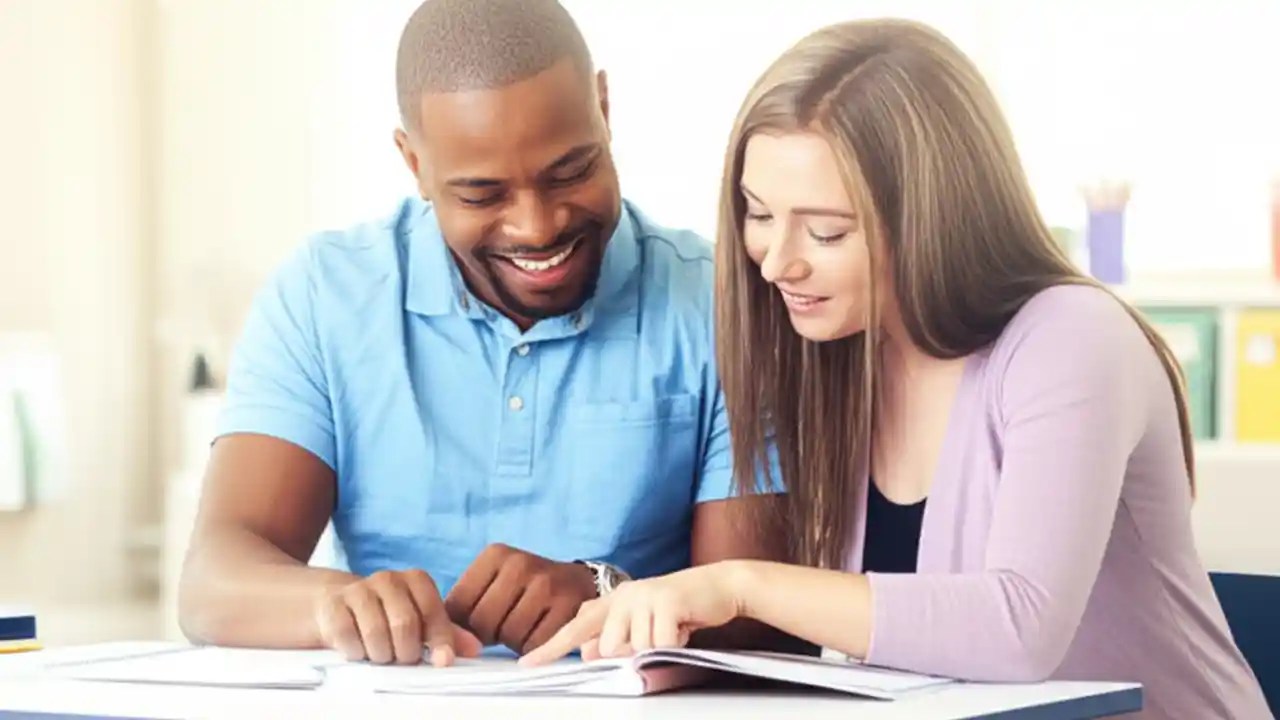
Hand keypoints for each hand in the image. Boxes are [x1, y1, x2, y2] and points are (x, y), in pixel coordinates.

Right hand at [315, 569, 482, 665]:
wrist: (336, 604)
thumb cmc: (387, 615)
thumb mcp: (420, 622)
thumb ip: (447, 634)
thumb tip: (475, 648)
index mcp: (416, 580)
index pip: (433, 611)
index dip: (439, 640)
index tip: (442, 661)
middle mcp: (388, 579)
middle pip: (405, 625)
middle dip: (406, 652)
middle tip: (402, 657)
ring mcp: (358, 589)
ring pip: (376, 634)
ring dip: (380, 654)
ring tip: (381, 653)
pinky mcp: (333, 605)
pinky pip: (348, 637)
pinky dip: (356, 651)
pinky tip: (358, 648)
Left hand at [444, 544, 597, 654]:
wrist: (577, 582)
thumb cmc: (524, 588)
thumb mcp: (493, 582)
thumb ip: (464, 605)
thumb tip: (445, 636)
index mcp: (495, 555)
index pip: (459, 606)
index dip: (465, 625)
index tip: (479, 621)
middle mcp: (520, 563)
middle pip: (483, 623)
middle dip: (489, 636)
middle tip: (502, 628)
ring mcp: (546, 583)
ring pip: (509, 636)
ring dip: (512, 643)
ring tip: (523, 626)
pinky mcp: (567, 604)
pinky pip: (536, 643)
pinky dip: (534, 647)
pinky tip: (539, 631)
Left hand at [519, 562, 744, 666]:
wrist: (719, 585)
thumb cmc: (679, 609)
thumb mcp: (643, 624)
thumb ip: (614, 636)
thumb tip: (589, 653)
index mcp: (614, 600)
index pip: (576, 628)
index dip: (551, 648)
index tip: (527, 665)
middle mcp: (624, 595)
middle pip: (610, 647)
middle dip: (635, 651)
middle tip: (656, 637)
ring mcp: (644, 596)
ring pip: (636, 648)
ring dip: (658, 647)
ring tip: (672, 630)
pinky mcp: (666, 601)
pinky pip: (660, 644)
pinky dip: (674, 645)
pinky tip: (683, 628)